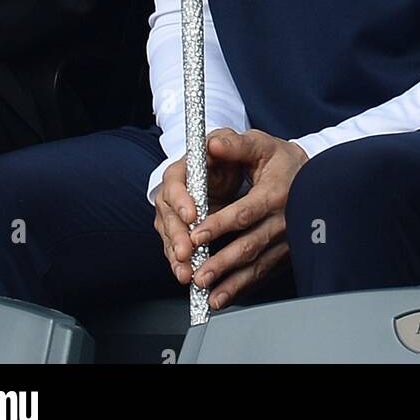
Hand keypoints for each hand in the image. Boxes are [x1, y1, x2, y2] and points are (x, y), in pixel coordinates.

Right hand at [154, 127, 244, 289]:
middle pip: (168, 213)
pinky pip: (179, 248)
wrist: (251, 168)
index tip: (192, 214)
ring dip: (176, 255)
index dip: (181, 199)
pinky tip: (188, 276)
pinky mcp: (186, 230)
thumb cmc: (245, 154)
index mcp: (188, 166)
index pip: (176, 181)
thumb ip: (231, 143)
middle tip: (186, 251)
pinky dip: (182, 264)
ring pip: (171, 234)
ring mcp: (180, 212)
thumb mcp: (246, 144)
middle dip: (176, 234)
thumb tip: (216, 142)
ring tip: (186, 272)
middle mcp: (179, 190)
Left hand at [183, 129, 307, 310]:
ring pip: (257, 265)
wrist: (317, 177)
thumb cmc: (283, 160)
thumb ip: (236, 145)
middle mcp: (283, 220)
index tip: (196, 235)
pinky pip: (264, 273)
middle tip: (198, 276)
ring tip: (210, 296)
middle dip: (222, 263)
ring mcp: (286, 240)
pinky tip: (227, 297)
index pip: (244, 212)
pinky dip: (244, 287)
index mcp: (274, 193)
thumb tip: (212, 144)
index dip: (219, 225)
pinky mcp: (286, 254)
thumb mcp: (261, 144)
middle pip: (249, 245)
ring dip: (232, 283)